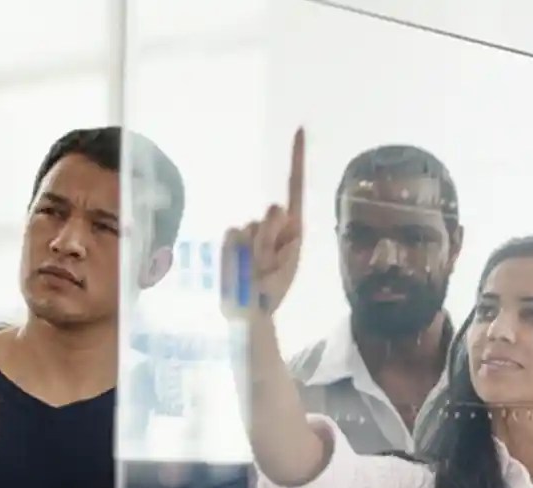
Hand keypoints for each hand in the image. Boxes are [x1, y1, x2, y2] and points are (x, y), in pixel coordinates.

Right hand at [222, 128, 305, 315]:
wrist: (248, 312)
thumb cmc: (272, 291)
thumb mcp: (286, 266)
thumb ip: (281, 237)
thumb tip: (275, 208)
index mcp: (292, 228)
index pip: (295, 188)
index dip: (297, 160)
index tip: (300, 129)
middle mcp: (272, 224)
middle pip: (272, 215)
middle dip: (271, 238)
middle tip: (269, 266)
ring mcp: (251, 230)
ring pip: (250, 227)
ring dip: (254, 250)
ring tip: (256, 272)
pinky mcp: (232, 237)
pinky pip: (233, 234)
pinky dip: (237, 252)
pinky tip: (242, 269)